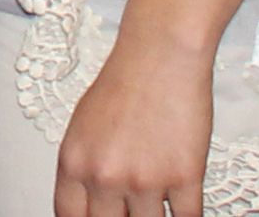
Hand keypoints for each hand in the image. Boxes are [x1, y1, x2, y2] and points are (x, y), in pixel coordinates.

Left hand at [54, 28, 215, 215]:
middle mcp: (105, 176)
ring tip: (156, 203)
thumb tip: (90, 204)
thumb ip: (83, 169)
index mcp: (74, 163)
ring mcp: (145, 180)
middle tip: (130, 209)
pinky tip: (183, 210)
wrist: (161, 55)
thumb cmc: (123, 83)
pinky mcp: (185, 177)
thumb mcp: (82, 127)